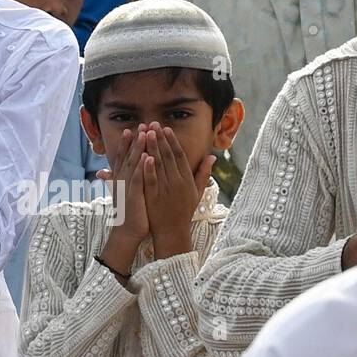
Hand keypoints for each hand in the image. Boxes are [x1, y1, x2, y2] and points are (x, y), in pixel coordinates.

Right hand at [97, 127, 149, 280]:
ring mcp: (127, 188)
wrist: (126, 233)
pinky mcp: (133, 197)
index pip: (123, 157)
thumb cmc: (130, 213)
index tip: (133, 128)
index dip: (127, 142)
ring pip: (132, 164)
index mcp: (122, 180)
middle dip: (134, 140)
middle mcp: (122, 181)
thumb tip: (112, 172)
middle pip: (127, 156)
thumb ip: (120, 180)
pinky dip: (142, 168)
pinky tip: (146, 156)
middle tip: (141, 124)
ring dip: (138, 148)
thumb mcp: (124, 194)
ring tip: (144, 133)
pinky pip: (138, 179)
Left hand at [141, 123, 213, 257]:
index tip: (166, 129)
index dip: (172, 141)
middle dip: (160, 139)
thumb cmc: (184, 211)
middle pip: (168, 156)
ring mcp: (165, 189)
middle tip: (153, 124)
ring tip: (146, 133)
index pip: (179, 156)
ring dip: (153, 148)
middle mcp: (177, 182)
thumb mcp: (197, 192)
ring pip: (159, 165)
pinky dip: (148, 168)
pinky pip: (151, 180)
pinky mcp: (154, 197)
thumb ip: (203, 173)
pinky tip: (143, 156)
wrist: (173, 232)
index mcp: (186, 179)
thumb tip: (212, 156)